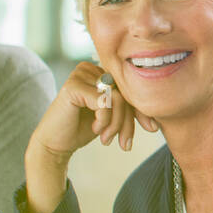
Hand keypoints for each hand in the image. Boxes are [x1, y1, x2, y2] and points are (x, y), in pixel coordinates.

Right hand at [29, 61, 157, 160]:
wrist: (55, 143)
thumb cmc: (83, 128)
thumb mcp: (112, 116)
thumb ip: (128, 108)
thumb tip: (157, 120)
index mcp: (100, 71)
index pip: (129, 88)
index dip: (142, 109)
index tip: (152, 129)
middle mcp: (90, 68)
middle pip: (125, 92)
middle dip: (129, 121)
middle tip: (125, 144)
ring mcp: (80, 75)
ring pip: (118, 98)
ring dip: (117, 124)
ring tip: (107, 139)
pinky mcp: (73, 86)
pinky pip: (104, 103)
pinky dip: (104, 121)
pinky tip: (95, 130)